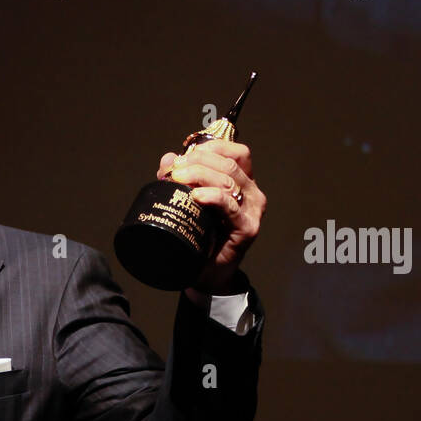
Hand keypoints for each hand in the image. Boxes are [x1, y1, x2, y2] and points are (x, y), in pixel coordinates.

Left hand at [156, 139, 266, 294]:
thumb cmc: (201, 237)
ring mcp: (252, 210)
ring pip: (229, 181)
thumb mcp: (188, 203)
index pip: (235, 152)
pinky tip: (197, 197)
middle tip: (175, 169)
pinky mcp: (247, 228)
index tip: (185, 155)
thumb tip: (168, 160)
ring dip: (201, 175)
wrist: (206, 273)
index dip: (210, 148)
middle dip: (199, 161)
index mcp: (242, 182)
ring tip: (179, 179)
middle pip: (229, 164)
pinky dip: (213, 197)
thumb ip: (180, 179)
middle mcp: (251, 193)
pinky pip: (231, 206)